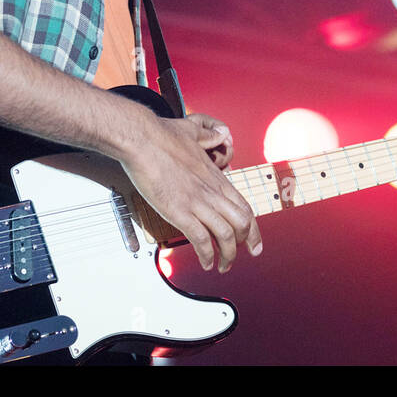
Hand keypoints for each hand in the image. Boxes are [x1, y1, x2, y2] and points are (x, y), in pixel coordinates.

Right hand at [119, 111, 261, 272]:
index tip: (254, 241)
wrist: (142, 138)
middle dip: (245, 244)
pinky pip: (200, 239)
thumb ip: (209, 134)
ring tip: (223, 266)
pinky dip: (206, 254)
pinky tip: (205, 262)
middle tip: (243, 255)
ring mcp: (197, 202)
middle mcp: (211, 192)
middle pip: (241, 224)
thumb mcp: (194, 130)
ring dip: (227, 255)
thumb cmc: (162, 135)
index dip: (253, 228)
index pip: (244, 207)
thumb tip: (219, 132)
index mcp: (216, 177)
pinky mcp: (179, 211)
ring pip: (225, 235)